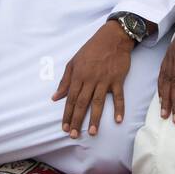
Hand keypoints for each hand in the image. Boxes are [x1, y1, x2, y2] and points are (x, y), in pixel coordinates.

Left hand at [52, 20, 135, 137]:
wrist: (112, 38)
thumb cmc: (91, 50)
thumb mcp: (73, 62)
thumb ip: (65, 81)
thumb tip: (55, 97)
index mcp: (78, 76)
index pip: (71, 98)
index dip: (67, 114)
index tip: (64, 127)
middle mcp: (90, 79)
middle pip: (82, 103)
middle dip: (77, 120)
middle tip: (74, 135)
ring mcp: (104, 80)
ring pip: (98, 102)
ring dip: (94, 118)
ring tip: (91, 132)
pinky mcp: (117, 79)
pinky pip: (118, 96)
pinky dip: (119, 108)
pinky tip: (118, 120)